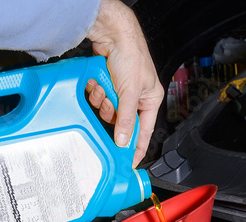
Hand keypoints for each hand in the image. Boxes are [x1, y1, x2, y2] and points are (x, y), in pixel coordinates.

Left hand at [86, 0, 163, 165]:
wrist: (113, 33)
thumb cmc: (131, 55)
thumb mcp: (129, 92)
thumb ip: (126, 119)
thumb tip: (123, 141)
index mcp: (150, 100)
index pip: (144, 132)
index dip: (137, 148)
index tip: (130, 163)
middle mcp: (136, 97)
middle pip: (121, 121)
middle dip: (112, 113)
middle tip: (110, 105)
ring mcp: (120, 91)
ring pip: (107, 110)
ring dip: (102, 100)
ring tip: (104, 88)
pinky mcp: (107, 84)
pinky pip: (99, 98)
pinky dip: (96, 91)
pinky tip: (97, 82)